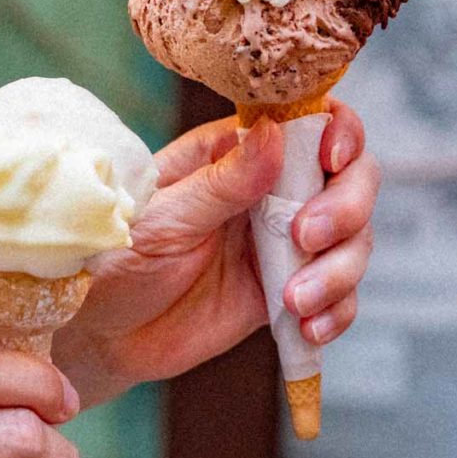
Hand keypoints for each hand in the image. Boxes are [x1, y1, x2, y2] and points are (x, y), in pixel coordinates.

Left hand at [59, 99, 379, 405]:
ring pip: (354, 240)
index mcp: (238, 153)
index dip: (340, 132)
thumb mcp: (164, 217)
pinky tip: (309, 327)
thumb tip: (275, 135)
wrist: (102, 334)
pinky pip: (340, 296)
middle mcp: (273, 192)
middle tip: (306, 239)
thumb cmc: (116, 258)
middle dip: (346, 208)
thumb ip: (223, 182)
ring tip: (296, 301)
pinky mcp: (290, 291)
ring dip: (340, 270)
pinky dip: (338, 311)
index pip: (313, 123)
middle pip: (353, 179)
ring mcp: (286, 243)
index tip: (332, 160)